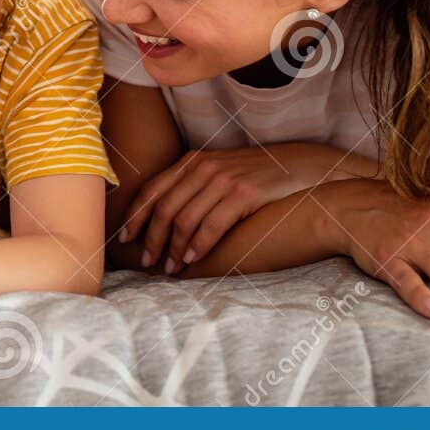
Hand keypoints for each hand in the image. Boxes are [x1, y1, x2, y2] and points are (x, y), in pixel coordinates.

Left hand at [124, 144, 365, 271]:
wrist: (304, 168)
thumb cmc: (259, 176)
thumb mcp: (222, 172)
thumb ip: (195, 187)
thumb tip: (166, 218)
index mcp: (193, 161)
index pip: (152, 189)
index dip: (135, 216)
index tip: (125, 239)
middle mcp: (204, 167)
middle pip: (163, 207)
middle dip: (150, 238)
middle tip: (146, 262)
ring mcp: (224, 179)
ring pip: (184, 219)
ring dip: (172, 248)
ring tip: (168, 268)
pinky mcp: (244, 194)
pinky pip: (211, 225)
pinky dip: (198, 245)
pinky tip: (192, 260)